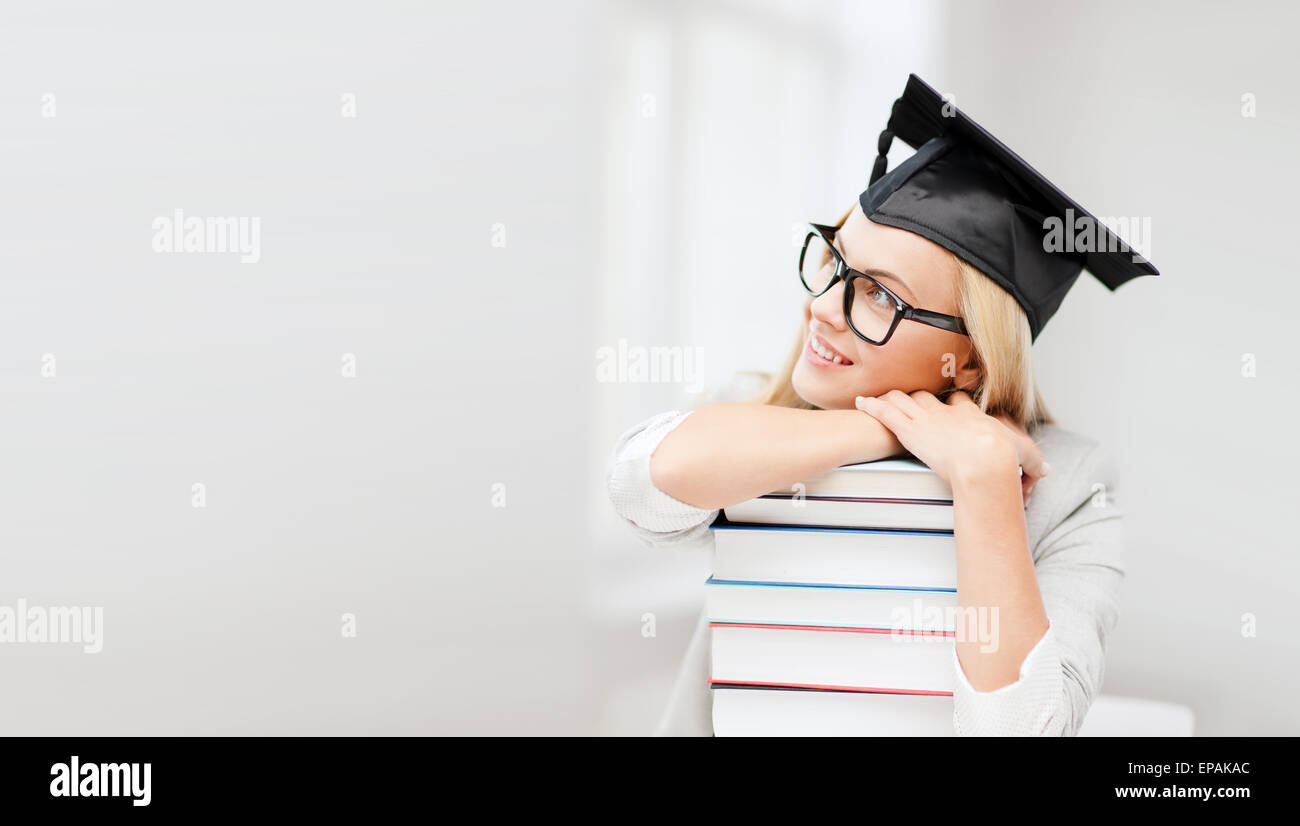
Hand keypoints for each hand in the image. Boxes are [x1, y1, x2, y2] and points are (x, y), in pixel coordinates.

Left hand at [854, 390, 1048, 505]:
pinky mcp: (910, 429)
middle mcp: (946, 412)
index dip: (952, 403)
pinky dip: (871, 406)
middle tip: (909, 398)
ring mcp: (926, 419)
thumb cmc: (1003, 459)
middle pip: (927, 396)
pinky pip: (886, 413)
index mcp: (972, 416)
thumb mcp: (1025, 459)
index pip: (959, 402)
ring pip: (903, 399)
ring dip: (890, 397)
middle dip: (917, 397)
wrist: (984, 461)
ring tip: (879, 395)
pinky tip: (860, 401)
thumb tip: (1044, 469)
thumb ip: (1033, 463)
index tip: (950, 405)